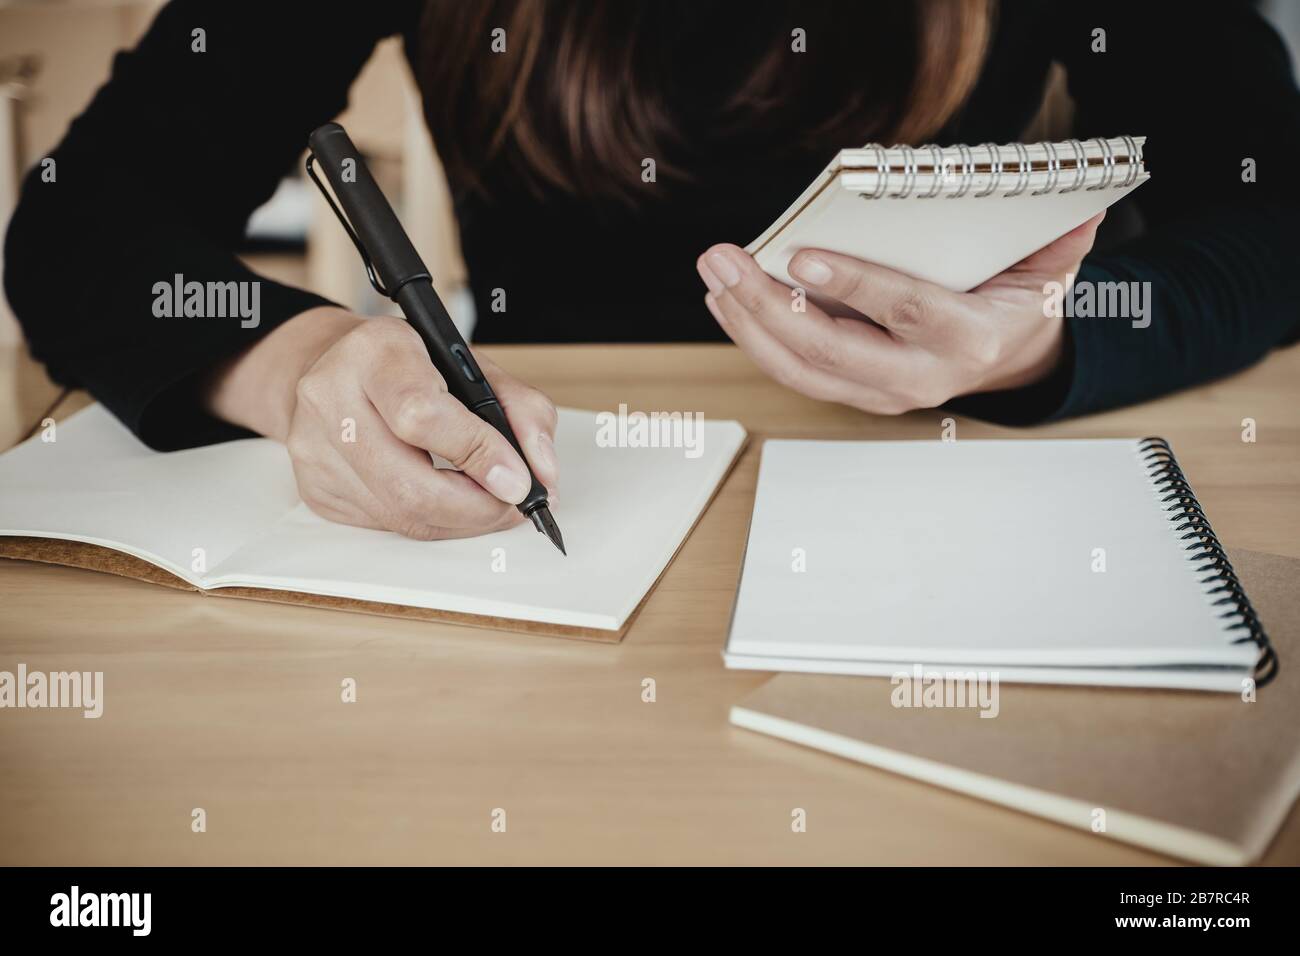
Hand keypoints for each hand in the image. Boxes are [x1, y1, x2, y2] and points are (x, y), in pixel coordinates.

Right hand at [203, 307, 558, 539]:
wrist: (336, 366)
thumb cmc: (410, 364)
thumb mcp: (472, 365)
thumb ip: (521, 410)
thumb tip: (542, 472)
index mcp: (374, 352)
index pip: (422, 415)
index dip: (477, 455)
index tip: (518, 479)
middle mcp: (331, 398)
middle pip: (409, 485)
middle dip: (478, 509)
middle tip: (514, 506)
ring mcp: (315, 449)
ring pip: (401, 515)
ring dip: (460, 522)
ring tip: (491, 506)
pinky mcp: (316, 489)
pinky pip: (387, 525)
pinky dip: (432, 523)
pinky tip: (449, 504)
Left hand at [696, 214, 1103, 413]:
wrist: (1010, 362)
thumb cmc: (1016, 305)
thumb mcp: (1048, 272)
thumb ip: (1056, 240)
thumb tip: (1079, 206)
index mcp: (965, 337)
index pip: (900, 310)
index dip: (850, 286)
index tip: (799, 258)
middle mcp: (919, 376)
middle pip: (829, 350)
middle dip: (767, 306)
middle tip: (724, 262)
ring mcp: (881, 393)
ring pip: (801, 369)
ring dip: (747, 323)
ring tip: (714, 275)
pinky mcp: (855, 395)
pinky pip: (795, 373)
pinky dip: (755, 338)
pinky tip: (727, 301)